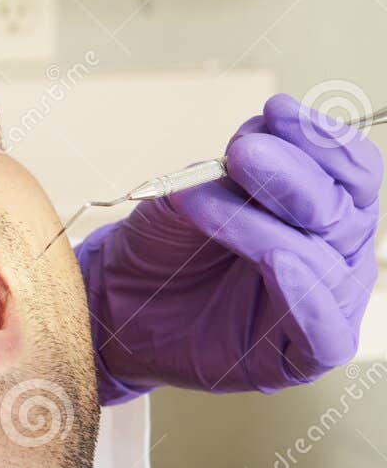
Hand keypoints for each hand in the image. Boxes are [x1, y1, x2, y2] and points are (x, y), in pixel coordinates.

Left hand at [78, 94, 380, 400]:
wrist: (116, 303)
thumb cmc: (163, 248)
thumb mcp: (192, 195)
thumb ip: (230, 172)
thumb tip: (262, 138)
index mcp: (322, 211)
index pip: (352, 171)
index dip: (322, 140)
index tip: (276, 111)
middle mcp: (335, 255)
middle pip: (342, 210)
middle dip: (291, 177)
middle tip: (242, 153)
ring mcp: (322, 306)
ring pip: (323, 261)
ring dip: (263, 227)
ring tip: (204, 202)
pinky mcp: (300, 357)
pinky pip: (324, 331)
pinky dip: (305, 296)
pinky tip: (279, 262)